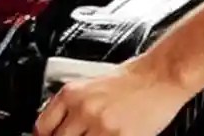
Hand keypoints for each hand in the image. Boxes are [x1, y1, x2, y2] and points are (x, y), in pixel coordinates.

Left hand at [33, 59, 192, 135]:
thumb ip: (72, 106)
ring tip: (94, 134)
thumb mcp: (92, 84)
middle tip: (78, 135)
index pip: (42, 127)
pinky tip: (109, 135)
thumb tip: (59, 126)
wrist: (161, 75)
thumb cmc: (133, 78)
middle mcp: (83, 109)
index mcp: (72, 93)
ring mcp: (100, 126)